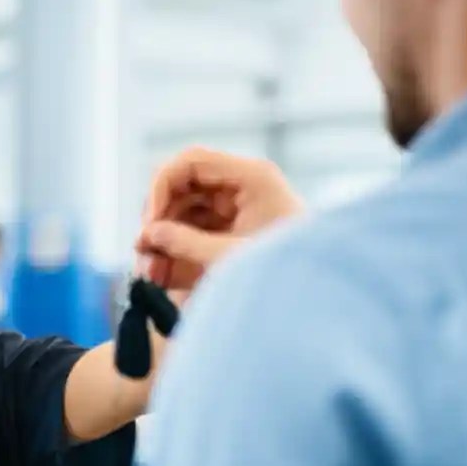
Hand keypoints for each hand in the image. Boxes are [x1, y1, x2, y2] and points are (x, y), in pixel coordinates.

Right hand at [136, 147, 302, 292]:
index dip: (161, 187)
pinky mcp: (232, 236)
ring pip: (182, 213)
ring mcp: (236, 212)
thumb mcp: (233, 258)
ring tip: (150, 274)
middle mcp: (241, 189)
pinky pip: (192, 235)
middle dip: (158, 219)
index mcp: (252, 179)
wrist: (324, 303)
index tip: (150, 222)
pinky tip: (161, 277)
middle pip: (182, 187)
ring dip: (161, 240)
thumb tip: (148, 234)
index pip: (191, 162)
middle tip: (142, 251)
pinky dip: (174, 254)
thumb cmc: (289, 277)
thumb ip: (187, 244)